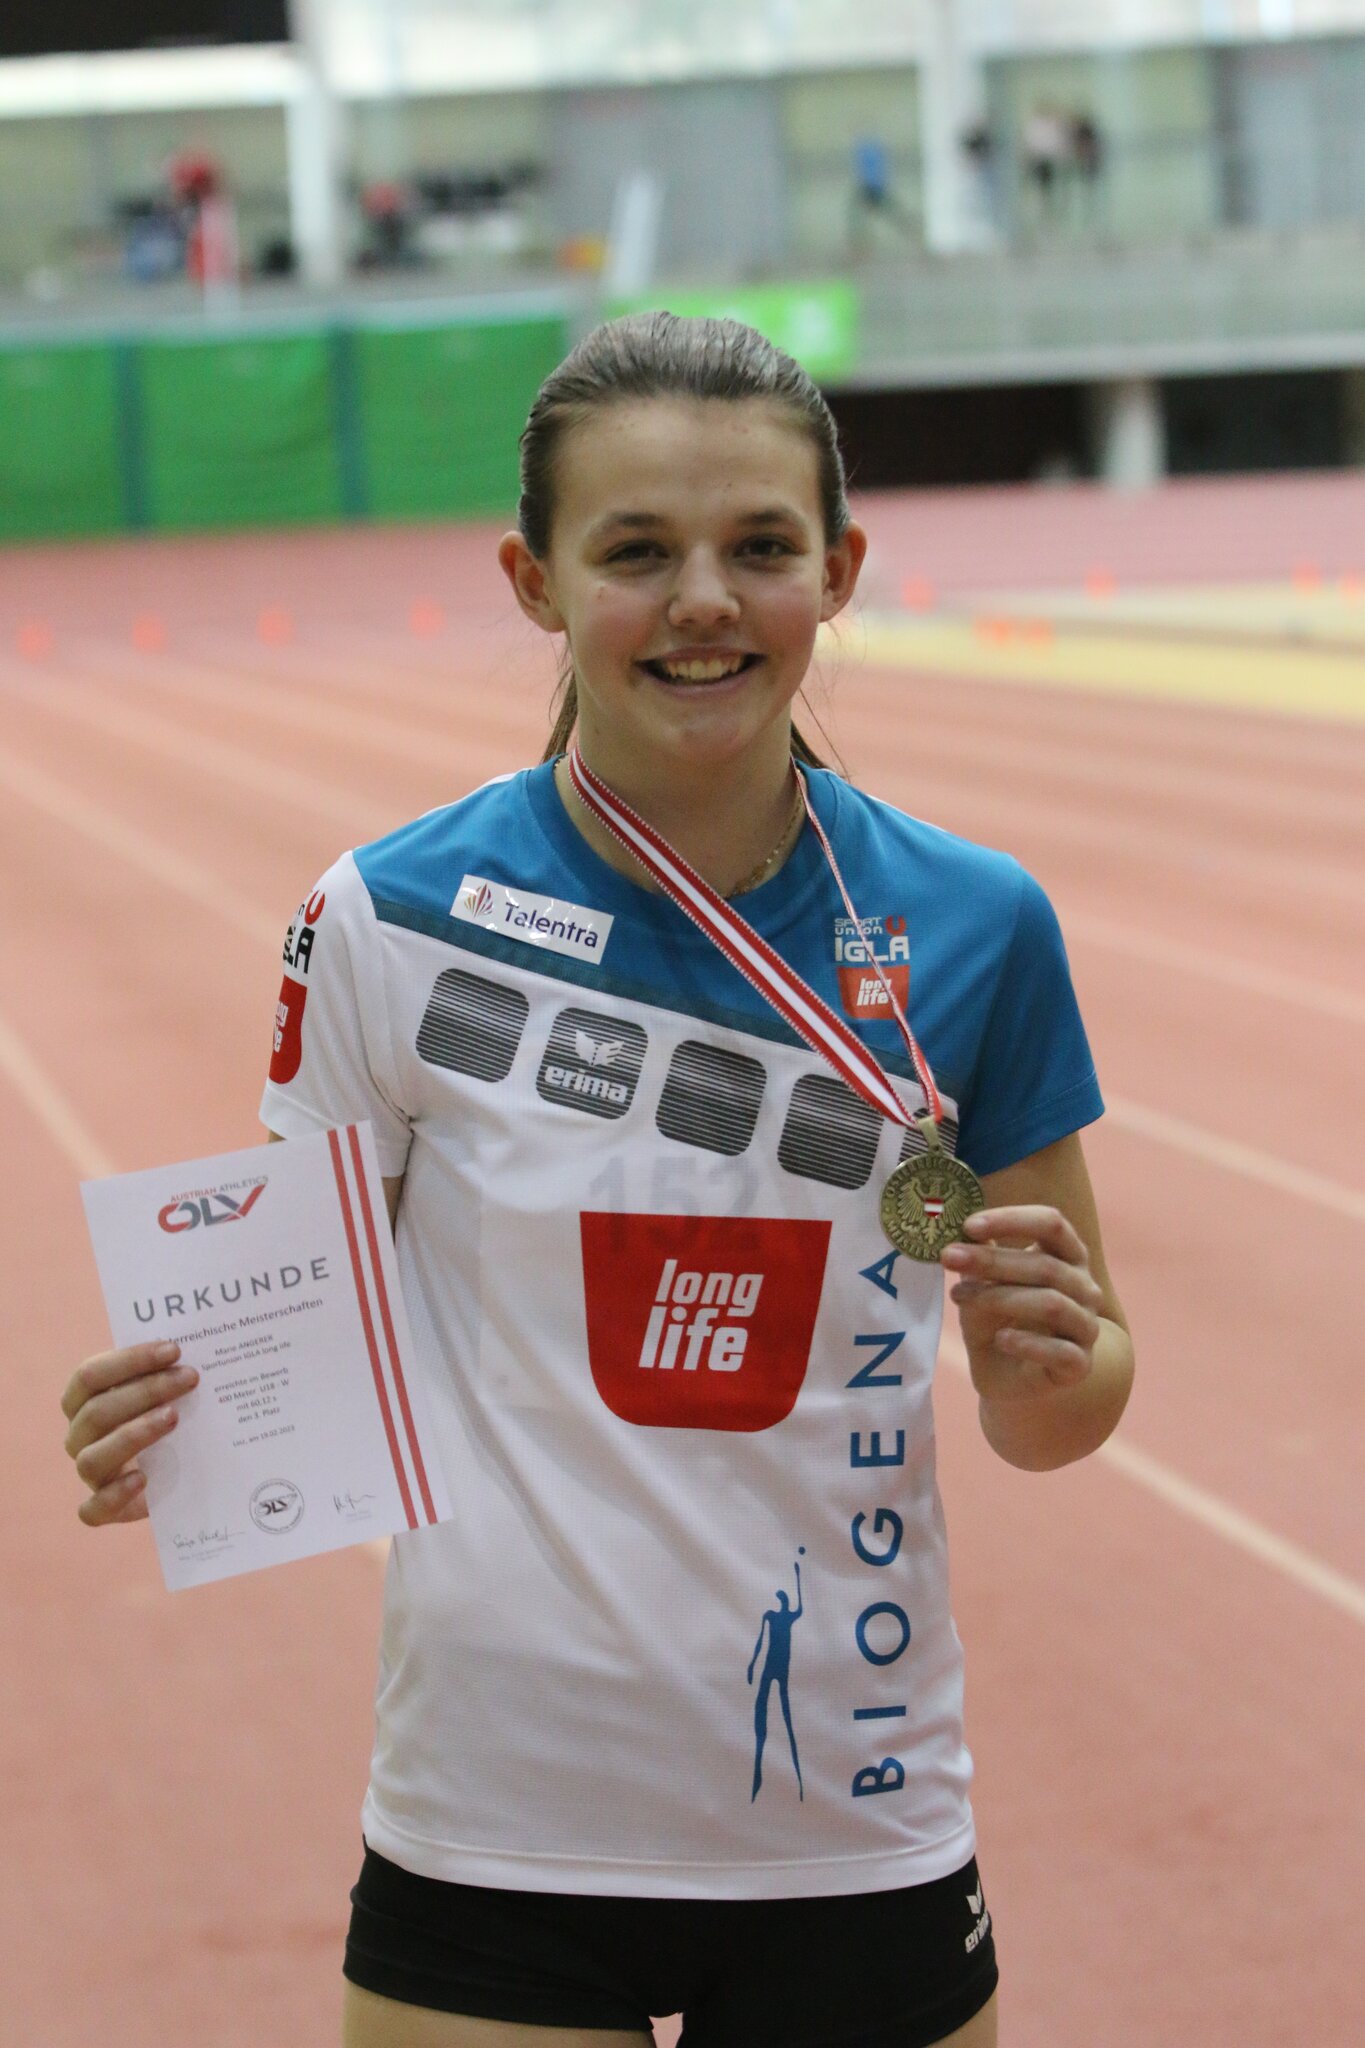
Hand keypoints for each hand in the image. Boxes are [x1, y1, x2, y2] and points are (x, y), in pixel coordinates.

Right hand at [61, 1342, 199, 1526]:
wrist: (174, 1470)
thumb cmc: (165, 1416)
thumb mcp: (164, 1391)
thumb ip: (168, 1370)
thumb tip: (204, 1343)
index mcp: (82, 1402)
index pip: (89, 1376)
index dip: (129, 1360)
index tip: (174, 1350)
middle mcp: (80, 1437)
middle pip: (96, 1412)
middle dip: (146, 1390)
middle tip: (190, 1378)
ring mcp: (91, 1474)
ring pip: (92, 1458)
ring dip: (134, 1434)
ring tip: (174, 1418)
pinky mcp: (103, 1508)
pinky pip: (93, 1509)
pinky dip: (114, 1494)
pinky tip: (143, 1479)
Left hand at [940, 1205, 1103, 1404]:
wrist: (1010, 1378)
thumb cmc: (998, 1320)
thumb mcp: (982, 1285)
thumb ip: (978, 1259)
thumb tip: (959, 1232)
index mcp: (1067, 1256)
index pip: (1052, 1224)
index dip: (1012, 1220)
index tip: (969, 1225)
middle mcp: (1084, 1287)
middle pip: (1046, 1265)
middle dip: (992, 1260)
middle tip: (948, 1257)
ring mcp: (1086, 1326)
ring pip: (1052, 1304)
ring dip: (999, 1297)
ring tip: (958, 1296)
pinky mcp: (1080, 1364)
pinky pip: (1061, 1351)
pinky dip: (1028, 1343)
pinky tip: (1000, 1340)